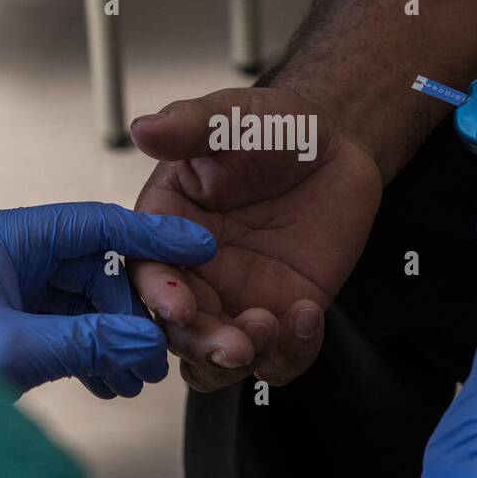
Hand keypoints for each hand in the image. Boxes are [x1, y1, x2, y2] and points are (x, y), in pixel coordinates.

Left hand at [0, 203, 216, 397]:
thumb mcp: (12, 348)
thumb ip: (87, 340)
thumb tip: (148, 340)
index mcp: (4, 237)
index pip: (96, 224)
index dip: (152, 236)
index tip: (197, 246)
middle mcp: (10, 256)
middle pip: (99, 266)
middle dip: (135, 308)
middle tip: (163, 344)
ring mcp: (11, 291)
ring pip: (89, 301)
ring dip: (118, 337)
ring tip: (138, 376)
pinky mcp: (11, 325)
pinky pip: (71, 328)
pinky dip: (95, 353)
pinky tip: (110, 383)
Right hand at [129, 88, 381, 389]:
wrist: (333, 144)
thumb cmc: (270, 128)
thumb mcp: (230, 117)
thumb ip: (188, 127)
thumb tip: (143, 128)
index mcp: (165, 231)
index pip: (146, 273)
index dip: (158, 294)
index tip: (178, 302)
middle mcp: (194, 275)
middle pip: (178, 332)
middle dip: (200, 344)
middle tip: (232, 342)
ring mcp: (237, 302)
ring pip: (220, 360)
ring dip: (238, 360)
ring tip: (269, 327)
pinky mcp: (283, 318)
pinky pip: (280, 359)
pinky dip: (292, 353)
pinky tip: (308, 316)